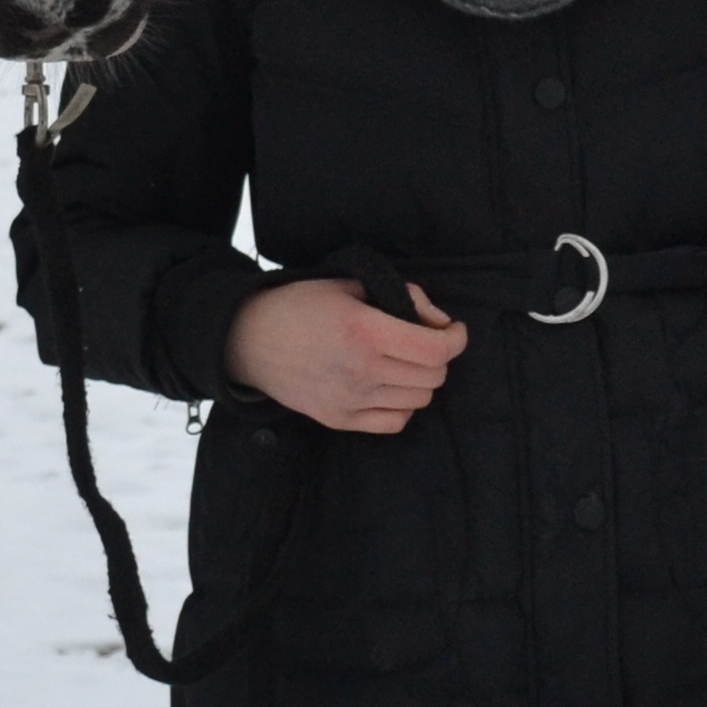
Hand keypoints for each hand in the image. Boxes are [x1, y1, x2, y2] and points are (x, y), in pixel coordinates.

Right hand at [225, 276, 465, 436]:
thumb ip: (402, 296)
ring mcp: (350, 400)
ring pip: (419, 400)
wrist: (250, 340)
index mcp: (364, 330)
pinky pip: (395, 422)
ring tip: (403, 362)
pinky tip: (389, 385)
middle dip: (438, 356)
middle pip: (433, 377)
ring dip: (421, 380)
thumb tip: (439, 321)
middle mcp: (361, 370)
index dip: (456, 338)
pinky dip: (402, 405)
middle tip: (424, 341)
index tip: (453, 330)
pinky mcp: (340, 419)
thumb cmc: (301, 305)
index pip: (435, 349)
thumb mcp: (350, 284)